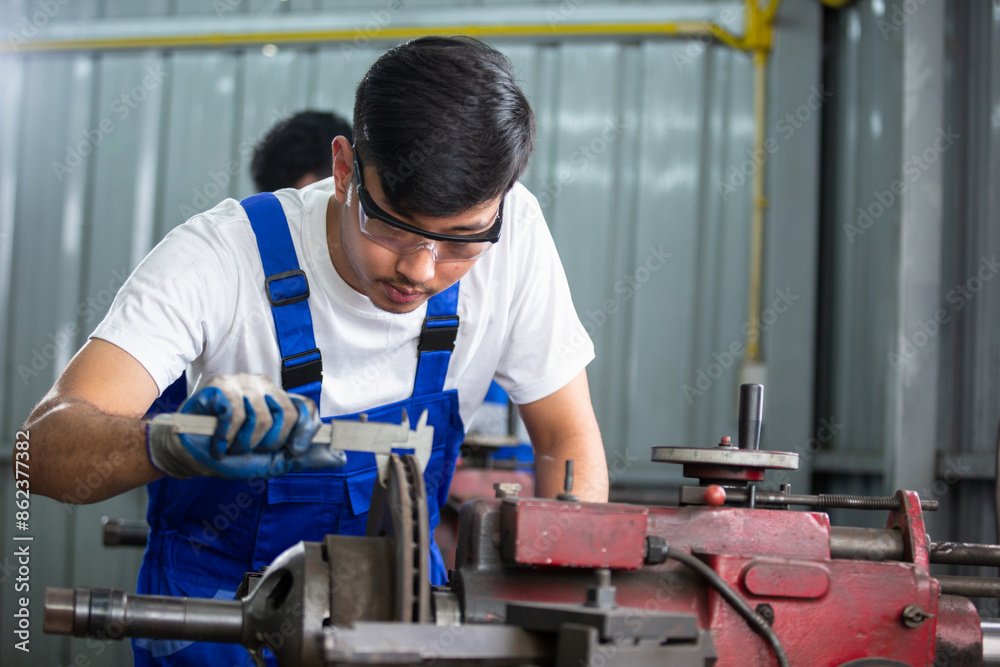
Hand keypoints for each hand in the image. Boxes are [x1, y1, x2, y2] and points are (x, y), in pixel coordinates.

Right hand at [146, 374, 342, 478]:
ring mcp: (241, 383)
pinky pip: (234, 413)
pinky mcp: (220, 386)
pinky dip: (226, 438)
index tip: (293, 451)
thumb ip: (306, 457)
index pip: (307, 408)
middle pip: (286, 414)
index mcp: (280, 401)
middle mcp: (264, 387)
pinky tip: (218, 443)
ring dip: (244, 443)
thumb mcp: (274, 461)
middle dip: (269, 442)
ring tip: (231, 445)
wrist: (193, 457)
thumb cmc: (234, 456)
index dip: (305, 432)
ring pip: (260, 416)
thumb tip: (341, 457)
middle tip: (251, 449)